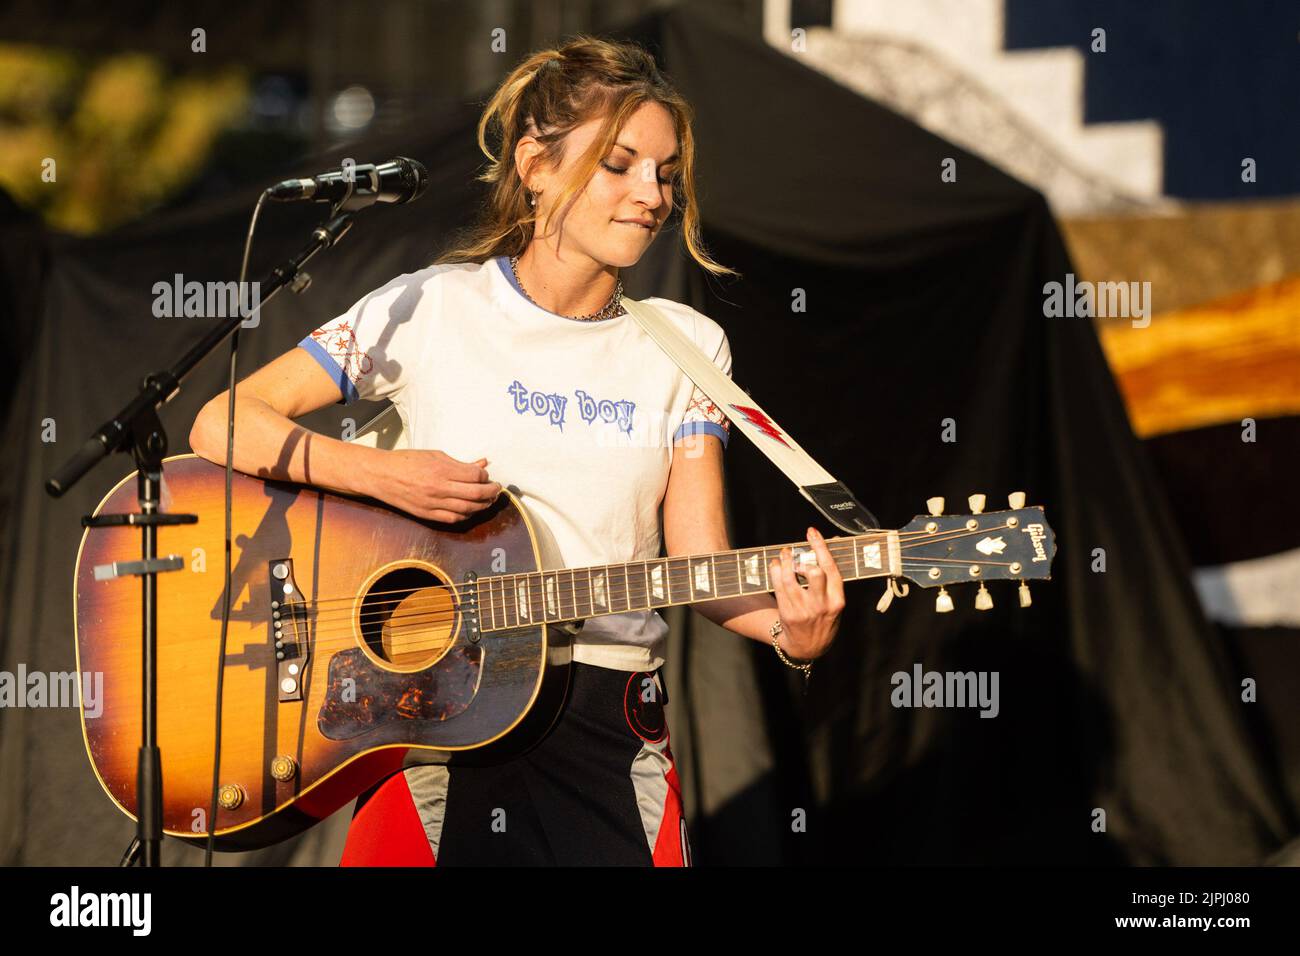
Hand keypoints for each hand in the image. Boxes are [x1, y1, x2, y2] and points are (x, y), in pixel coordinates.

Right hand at [370, 449, 501, 522]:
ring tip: (487, 500)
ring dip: (482, 505)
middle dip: (491, 492)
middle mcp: (439, 488)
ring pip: (468, 509)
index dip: (485, 475)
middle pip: (476, 494)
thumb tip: (482, 464)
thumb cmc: (406, 461)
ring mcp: (433, 504)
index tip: (486, 474)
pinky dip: (466, 515)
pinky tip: (470, 509)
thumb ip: (460, 463)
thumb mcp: (435, 455)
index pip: (475, 475)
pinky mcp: (427, 514)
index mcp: (442, 470)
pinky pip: (454, 518)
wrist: (381, 476)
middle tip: (496, 489)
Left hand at [769, 527, 845, 660]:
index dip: (821, 547)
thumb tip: (832, 540)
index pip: (831, 568)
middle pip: (814, 573)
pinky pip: (778, 588)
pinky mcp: (788, 614)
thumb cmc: (824, 618)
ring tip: (784, 554)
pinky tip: (776, 565)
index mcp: (837, 600)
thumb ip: (832, 575)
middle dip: (803, 558)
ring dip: (785, 561)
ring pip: (791, 579)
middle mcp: (822, 605)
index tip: (812, 532)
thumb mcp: (835, 601)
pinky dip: (775, 571)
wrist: (809, 647)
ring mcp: (804, 611)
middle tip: (796, 552)